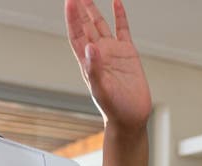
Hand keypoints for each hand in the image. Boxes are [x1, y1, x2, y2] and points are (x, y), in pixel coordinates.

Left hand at [65, 0, 151, 131]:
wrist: (131, 118)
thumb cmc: (114, 110)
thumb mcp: (102, 91)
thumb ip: (94, 70)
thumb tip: (90, 48)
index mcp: (88, 63)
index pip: (77, 35)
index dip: (72, 18)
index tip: (70, 1)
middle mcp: (99, 54)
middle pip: (85, 26)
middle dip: (79, 9)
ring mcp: (113, 52)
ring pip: (100, 24)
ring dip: (93, 9)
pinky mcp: (128, 53)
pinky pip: (122, 29)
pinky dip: (119, 15)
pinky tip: (116, 2)